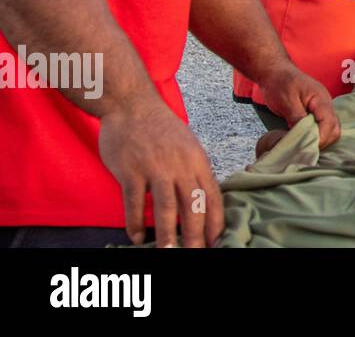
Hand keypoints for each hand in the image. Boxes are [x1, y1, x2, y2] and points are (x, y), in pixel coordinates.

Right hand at [98, 99, 224, 246]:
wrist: (132, 105)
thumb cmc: (161, 128)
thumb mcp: (188, 146)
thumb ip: (194, 172)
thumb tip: (201, 202)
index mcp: (198, 160)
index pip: (213, 196)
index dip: (216, 222)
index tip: (217, 242)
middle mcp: (181, 165)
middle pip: (192, 206)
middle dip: (195, 236)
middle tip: (195, 254)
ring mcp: (155, 168)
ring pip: (166, 209)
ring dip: (167, 235)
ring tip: (168, 252)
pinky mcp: (131, 171)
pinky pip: (135, 203)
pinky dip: (135, 222)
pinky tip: (136, 237)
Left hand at [257, 63, 341, 148]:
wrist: (275, 71)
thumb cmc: (279, 83)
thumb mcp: (286, 101)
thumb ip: (297, 119)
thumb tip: (304, 137)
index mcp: (320, 99)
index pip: (329, 123)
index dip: (320, 138)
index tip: (306, 148)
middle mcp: (326, 104)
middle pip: (335, 128)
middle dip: (322, 141)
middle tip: (304, 149)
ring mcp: (322, 108)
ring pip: (331, 129)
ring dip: (319, 140)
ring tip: (303, 146)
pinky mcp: (316, 112)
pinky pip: (323, 127)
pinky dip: (316, 136)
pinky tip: (303, 140)